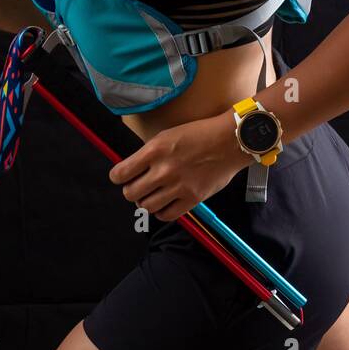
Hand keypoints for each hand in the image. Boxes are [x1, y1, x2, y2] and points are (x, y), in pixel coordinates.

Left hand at [108, 112, 244, 222]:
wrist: (230, 141)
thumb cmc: (200, 134)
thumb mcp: (168, 135)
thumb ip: (149, 153)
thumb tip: (132, 169)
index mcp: (155, 150)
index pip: (120, 173)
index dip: (118, 177)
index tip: (121, 177)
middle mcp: (164, 170)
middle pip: (130, 193)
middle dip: (131, 190)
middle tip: (138, 186)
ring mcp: (178, 186)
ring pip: (146, 206)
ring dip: (146, 201)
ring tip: (152, 195)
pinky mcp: (192, 198)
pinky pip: (166, 215)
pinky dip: (161, 212)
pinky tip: (164, 203)